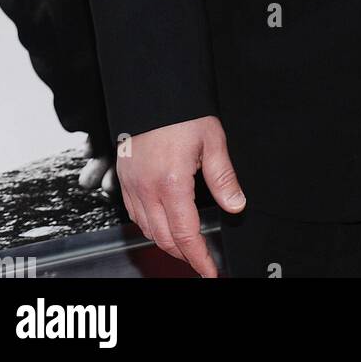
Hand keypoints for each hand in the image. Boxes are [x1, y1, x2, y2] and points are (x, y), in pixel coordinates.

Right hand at [116, 115, 245, 277]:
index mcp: (171, 183)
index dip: (200, 258)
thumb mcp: (212, 140)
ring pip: (147, 231)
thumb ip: (223, 177)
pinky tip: (163, 224)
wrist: (151, 90)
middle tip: (202, 261)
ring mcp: (131, 186)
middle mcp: (147, 189)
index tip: (210, 271)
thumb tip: (236, 205)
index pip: (186, 235)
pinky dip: (150, 227)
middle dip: (185, 256)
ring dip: (167, 244)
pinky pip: (134, 215)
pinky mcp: (123, 179)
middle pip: (165, 239)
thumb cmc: (181, 111)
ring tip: (186, 247)